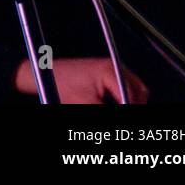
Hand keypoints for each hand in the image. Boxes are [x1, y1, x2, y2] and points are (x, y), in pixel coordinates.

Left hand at [14, 57, 149, 102]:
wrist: (45, 73)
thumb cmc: (61, 84)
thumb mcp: (86, 103)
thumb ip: (109, 111)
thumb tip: (125, 110)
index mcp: (110, 70)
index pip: (131, 95)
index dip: (132, 106)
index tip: (130, 117)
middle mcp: (114, 66)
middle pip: (139, 91)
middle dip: (135, 103)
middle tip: (127, 115)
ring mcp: (111, 69)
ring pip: (134, 90)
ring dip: (131, 101)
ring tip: (122, 106)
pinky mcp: (107, 74)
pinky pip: (125, 88)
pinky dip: (125, 98)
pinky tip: (117, 104)